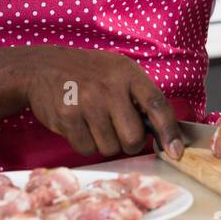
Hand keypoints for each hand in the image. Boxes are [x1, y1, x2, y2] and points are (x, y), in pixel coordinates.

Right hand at [19, 45, 184, 160]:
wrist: (44, 68)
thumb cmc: (89, 73)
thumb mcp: (119, 72)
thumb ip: (140, 97)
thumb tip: (164, 132)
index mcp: (129, 75)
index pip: (158, 105)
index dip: (170, 132)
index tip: (176, 152)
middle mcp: (110, 89)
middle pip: (133, 138)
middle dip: (130, 143)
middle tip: (121, 131)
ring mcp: (88, 104)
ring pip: (110, 148)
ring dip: (106, 143)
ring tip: (96, 122)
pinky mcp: (67, 118)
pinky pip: (87, 149)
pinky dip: (86, 143)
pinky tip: (80, 125)